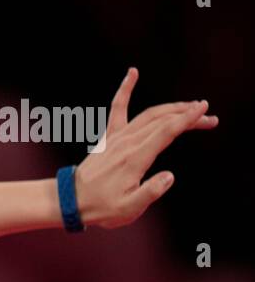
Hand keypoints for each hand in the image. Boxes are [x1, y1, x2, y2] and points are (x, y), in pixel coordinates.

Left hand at [74, 67, 217, 228]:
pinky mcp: (109, 136)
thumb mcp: (129, 208)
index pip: (166, 133)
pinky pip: (118, 107)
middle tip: (210, 118)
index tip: (205, 111)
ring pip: (149, 115)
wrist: (71, 200)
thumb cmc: (101, 207)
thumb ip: (150, 192)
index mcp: (134, 159)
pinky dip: (126, 90)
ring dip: (172, 109)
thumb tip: (169, 176)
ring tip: (193, 107)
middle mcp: (126, 143)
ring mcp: (117, 137)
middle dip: (188, 116)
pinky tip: (133, 72)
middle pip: (163, 121)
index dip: (187, 120)